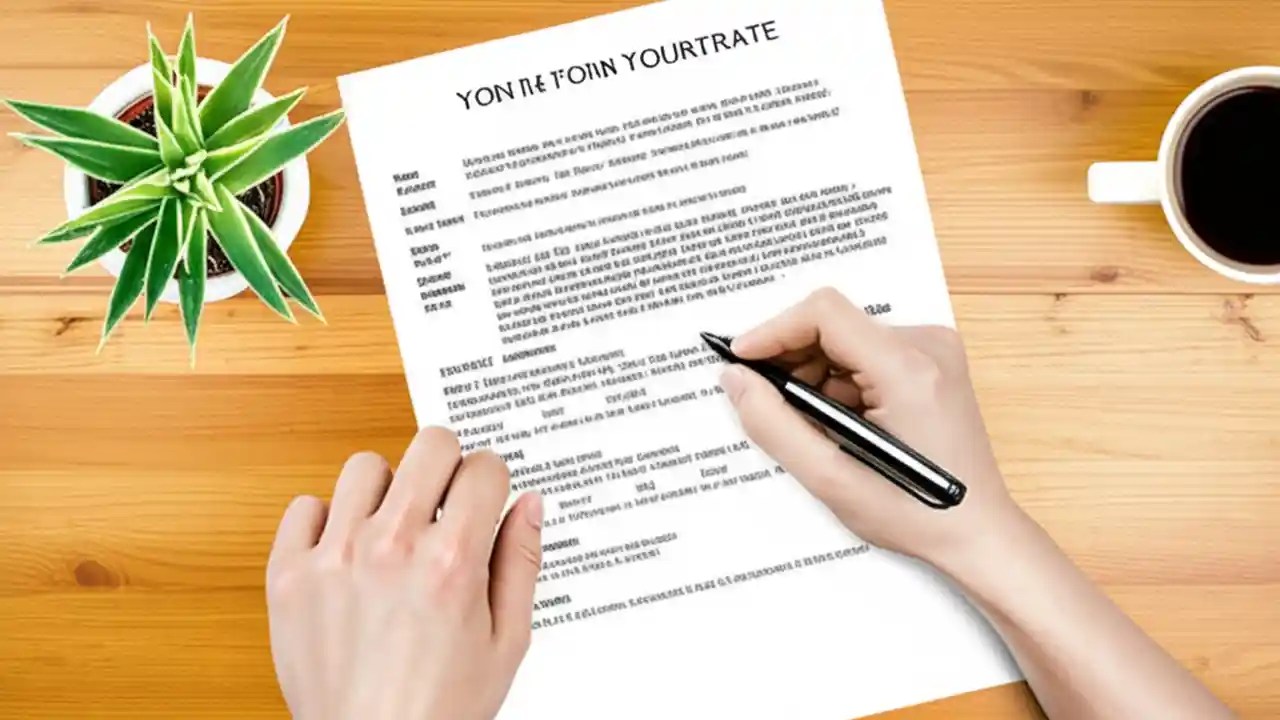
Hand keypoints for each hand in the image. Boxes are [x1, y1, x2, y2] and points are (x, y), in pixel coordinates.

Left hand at [266, 427, 542, 719]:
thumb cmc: (440, 709)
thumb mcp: (507, 641)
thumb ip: (522, 563)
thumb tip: (529, 504)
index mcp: (453, 562)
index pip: (484, 467)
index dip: (492, 479)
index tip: (484, 495)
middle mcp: (393, 548)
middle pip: (430, 444)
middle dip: (448, 463)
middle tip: (445, 495)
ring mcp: (335, 557)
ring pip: (365, 466)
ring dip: (386, 488)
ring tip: (393, 525)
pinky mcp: (289, 575)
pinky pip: (303, 506)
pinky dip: (325, 519)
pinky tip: (347, 546)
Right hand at [720, 288, 1019, 571]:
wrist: (978, 533)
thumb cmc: (919, 514)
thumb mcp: (831, 478)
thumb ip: (774, 425)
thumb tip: (736, 381)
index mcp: (908, 370)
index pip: (824, 313)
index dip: (774, 331)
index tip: (741, 360)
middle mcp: (928, 347)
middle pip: (833, 325)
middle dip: (793, 362)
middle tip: (775, 409)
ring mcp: (935, 352)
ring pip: (846, 341)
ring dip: (817, 377)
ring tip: (820, 431)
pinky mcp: (933, 363)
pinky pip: (867, 354)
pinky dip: (841, 383)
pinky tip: (844, 426)